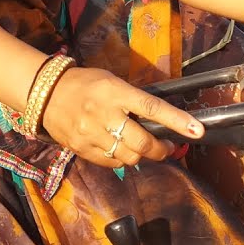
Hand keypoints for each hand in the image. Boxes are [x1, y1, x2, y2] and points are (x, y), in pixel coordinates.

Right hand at [40, 66, 203, 167]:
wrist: (46, 94)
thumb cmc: (85, 84)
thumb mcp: (112, 81)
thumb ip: (134, 99)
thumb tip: (162, 120)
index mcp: (115, 91)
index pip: (151, 107)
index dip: (176, 120)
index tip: (197, 130)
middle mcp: (104, 114)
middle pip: (142, 143)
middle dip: (161, 149)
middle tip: (167, 146)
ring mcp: (91, 135)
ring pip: (129, 157)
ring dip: (142, 156)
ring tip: (142, 148)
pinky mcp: (82, 150)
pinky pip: (112, 163)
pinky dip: (121, 158)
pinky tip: (119, 148)